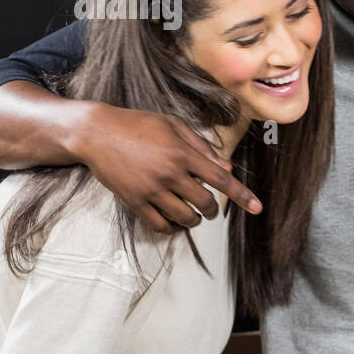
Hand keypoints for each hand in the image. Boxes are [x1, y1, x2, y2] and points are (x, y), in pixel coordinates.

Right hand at [74, 103, 260, 232]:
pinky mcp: (134, 201)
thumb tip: (227, 169)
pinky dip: (172, 228)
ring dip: (195, 220)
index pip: (221, 179)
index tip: (257, 208)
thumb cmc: (138, 125)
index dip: (242, 195)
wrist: (96, 132)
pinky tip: (174, 222)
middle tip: (210, 207)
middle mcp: (170, 173)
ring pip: (185, 218)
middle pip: (205, 202)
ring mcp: (151, 189)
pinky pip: (160, 225)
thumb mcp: (174, 126)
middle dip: (213, 209)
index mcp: (183, 153)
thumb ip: (202, 148)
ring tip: (194, 215)